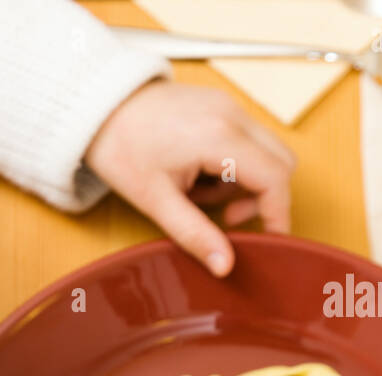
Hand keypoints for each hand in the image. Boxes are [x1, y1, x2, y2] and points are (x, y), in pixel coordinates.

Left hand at [83, 78, 295, 277]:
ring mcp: (229, 105)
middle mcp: (232, 114)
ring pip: (266, 151)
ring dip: (245, 181)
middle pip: (282, 162)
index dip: (279, 213)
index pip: (275, 177)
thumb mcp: (156, 201)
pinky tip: (199, 172)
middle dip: (263, 197)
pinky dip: (235, 163)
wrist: (99, 108)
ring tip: (199, 191)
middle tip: (225, 217)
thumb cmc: (121, 148)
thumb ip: (195, 234)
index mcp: (219, 137)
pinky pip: (248, 138)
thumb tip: (225, 265)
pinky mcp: (221, 104)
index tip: (271, 239)